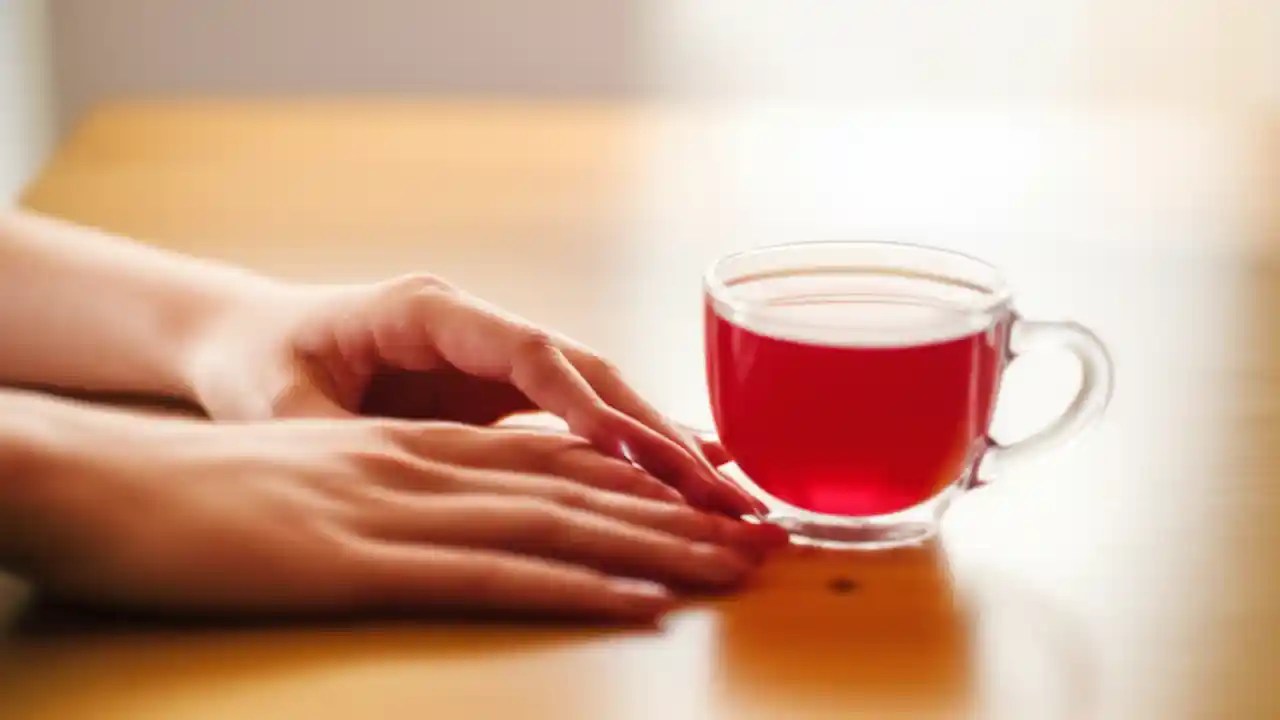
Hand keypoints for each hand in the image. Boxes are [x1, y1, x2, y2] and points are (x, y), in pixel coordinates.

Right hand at [3, 398, 784, 619]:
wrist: (101, 479)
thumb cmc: (202, 491)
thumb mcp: (321, 475)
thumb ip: (396, 487)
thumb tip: (465, 511)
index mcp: (415, 443)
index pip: (555, 456)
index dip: (644, 479)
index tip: (716, 501)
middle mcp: (424, 463)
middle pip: (578, 482)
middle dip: (681, 508)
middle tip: (764, 532)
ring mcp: (397, 508)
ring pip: (556, 520)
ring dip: (657, 544)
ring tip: (735, 565)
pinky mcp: (360, 562)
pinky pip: (490, 573)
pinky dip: (574, 584)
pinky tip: (636, 600)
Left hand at [187, 274, 759, 514]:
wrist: (249, 337)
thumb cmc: (258, 360)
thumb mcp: (279, 405)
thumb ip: (347, 443)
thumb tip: (415, 484)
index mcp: (430, 310)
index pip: (530, 353)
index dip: (590, 403)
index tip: (643, 452)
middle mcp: (478, 326)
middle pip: (586, 371)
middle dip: (655, 431)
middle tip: (722, 487)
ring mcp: (493, 357)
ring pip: (596, 394)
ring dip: (657, 443)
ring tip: (725, 490)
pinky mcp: (496, 391)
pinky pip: (575, 420)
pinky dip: (625, 450)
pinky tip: (676, 479)